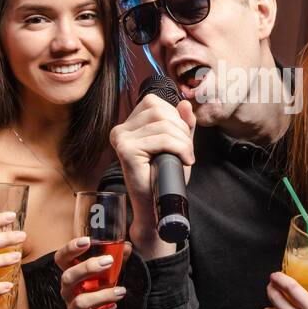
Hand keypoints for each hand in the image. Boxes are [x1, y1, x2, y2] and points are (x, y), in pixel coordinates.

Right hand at [53, 236, 130, 308]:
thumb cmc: (94, 292)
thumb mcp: (102, 275)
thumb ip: (114, 260)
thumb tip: (127, 247)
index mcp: (71, 273)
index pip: (62, 258)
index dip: (70, 248)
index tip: (86, 241)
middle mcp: (68, 290)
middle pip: (68, 277)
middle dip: (87, 267)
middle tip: (108, 261)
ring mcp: (72, 307)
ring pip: (80, 301)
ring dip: (103, 295)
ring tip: (121, 291)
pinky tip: (113, 308)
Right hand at [108, 93, 195, 258]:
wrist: (156, 206)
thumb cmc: (165, 176)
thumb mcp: (178, 144)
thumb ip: (182, 124)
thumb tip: (184, 103)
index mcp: (129, 125)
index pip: (153, 102)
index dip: (174, 116)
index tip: (181, 138)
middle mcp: (121, 130)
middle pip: (159, 111)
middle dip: (181, 129)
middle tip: (186, 150)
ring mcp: (121, 139)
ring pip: (163, 124)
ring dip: (183, 141)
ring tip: (186, 157)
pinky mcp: (126, 151)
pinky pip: (162, 139)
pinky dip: (180, 148)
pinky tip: (184, 160)